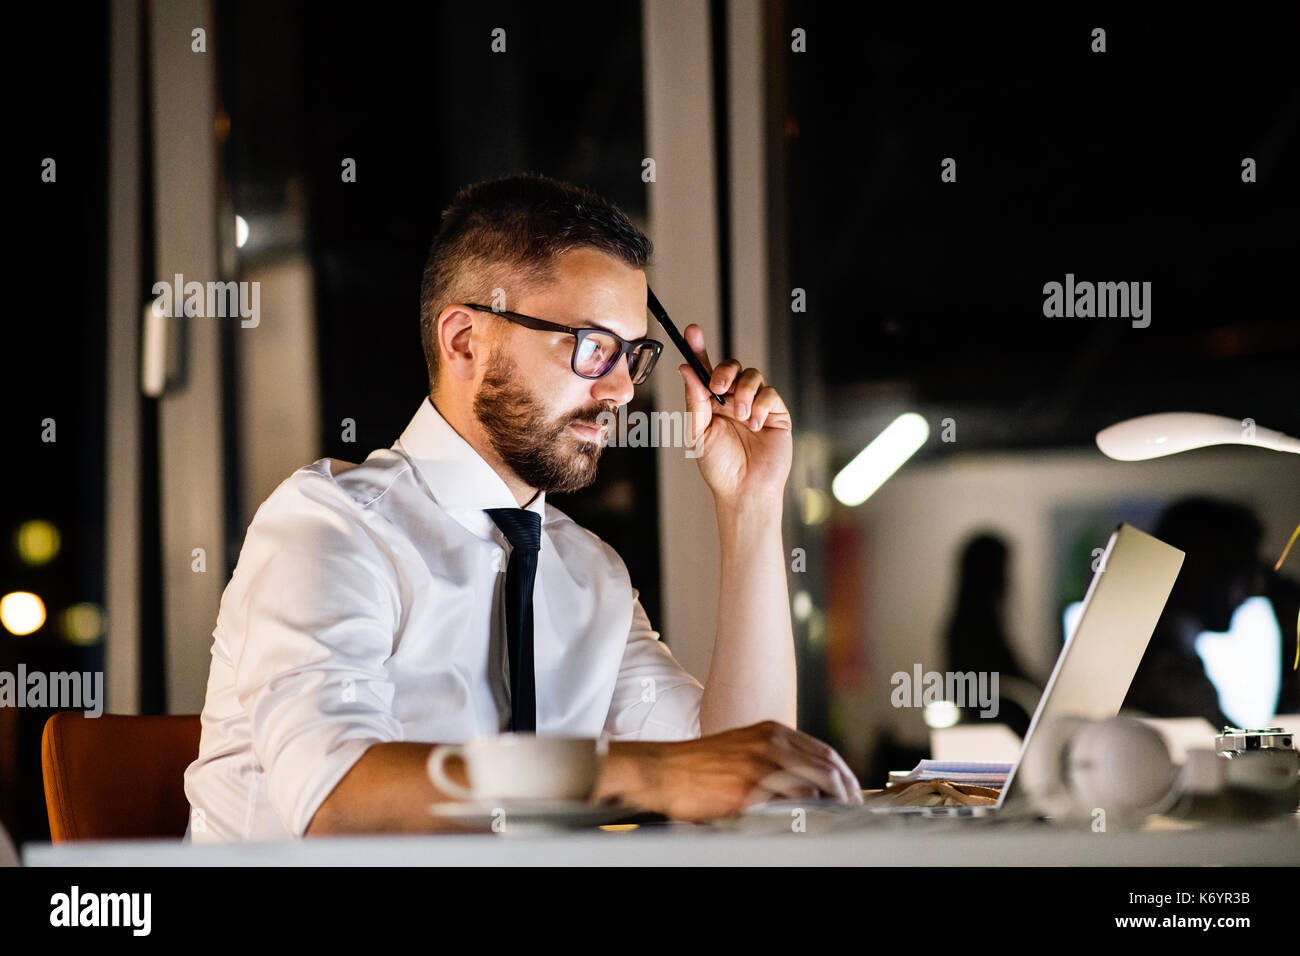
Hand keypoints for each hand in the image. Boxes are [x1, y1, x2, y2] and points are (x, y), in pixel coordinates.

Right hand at [617, 721, 862, 822]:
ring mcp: (760, 764)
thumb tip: (806, 783)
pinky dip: (806, 816)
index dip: (844, 776)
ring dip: (831, 807)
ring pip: (814, 786)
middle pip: (827, 768)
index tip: (852, 794)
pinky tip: (810, 825)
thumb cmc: (698, 765)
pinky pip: (789, 804)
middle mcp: (770, 743)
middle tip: (854, 812)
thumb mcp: (742, 748)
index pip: (825, 752)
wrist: (663, 769)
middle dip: (846, 793)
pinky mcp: (747, 788)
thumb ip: (773, 760)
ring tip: (837, 823)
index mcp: (771, 731)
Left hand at [678, 325, 792, 505]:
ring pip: (753, 376)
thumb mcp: (698, 433)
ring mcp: (755, 405)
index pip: (705, 370)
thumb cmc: (719, 467)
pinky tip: (755, 424)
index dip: (699, 348)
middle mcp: (733, 400)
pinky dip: (761, 405)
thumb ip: (695, 401)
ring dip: (744, 392)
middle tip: (719, 388)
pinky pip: (770, 394)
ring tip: (740, 415)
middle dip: (725, 371)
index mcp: (711, 403)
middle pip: (732, 367)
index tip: (691, 331)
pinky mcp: (776, 414)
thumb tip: (687, 370)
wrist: (744, 489)